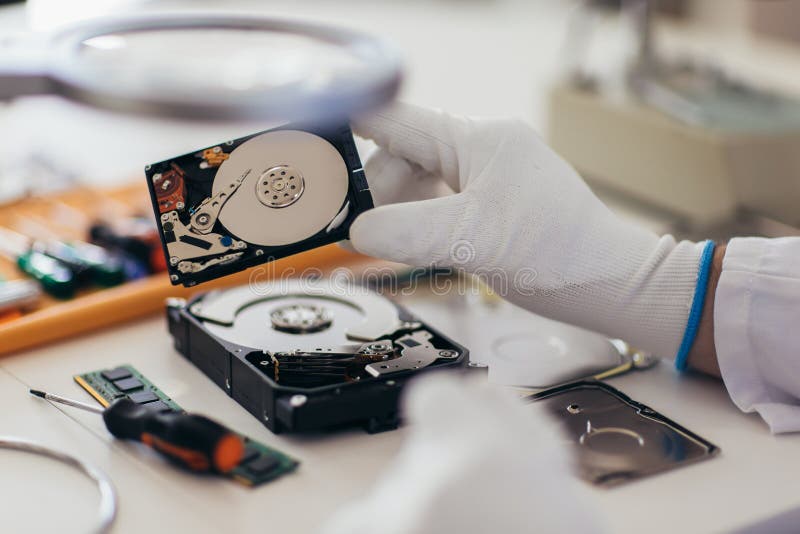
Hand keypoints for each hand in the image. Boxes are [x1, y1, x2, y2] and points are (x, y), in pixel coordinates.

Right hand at [350, 103, 706, 358]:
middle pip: (406, 156)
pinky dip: (423, 221)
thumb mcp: (471, 241)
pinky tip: (417, 245)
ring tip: (389, 244)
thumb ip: (406, 232)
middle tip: (358, 231)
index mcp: (478, 140)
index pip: (398, 121)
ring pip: (424, 181)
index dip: (352, 126)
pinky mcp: (499, 200)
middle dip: (378, 191)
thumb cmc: (555, 255)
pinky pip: (445, 200)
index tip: (313, 139)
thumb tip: (355, 231)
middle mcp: (484, 147)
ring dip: (401, 210)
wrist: (611, 283)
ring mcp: (493, 173)